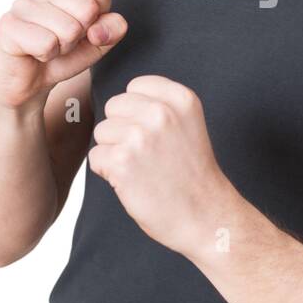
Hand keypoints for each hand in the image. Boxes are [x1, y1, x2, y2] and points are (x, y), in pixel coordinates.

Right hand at [0, 0, 126, 109]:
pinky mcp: (8, 25)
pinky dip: (47, 56)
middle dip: (80, 36)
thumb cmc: (64, 56)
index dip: (98, 18)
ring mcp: (21, 3)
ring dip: (63, 48)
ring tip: (48, 47)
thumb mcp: (99, 42)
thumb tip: (98, 29)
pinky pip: (47, 44)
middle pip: (87, 9)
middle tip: (61, 42)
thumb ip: (113, 29)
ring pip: (69, 29)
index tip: (81, 29)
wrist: (30, 83)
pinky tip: (34, 53)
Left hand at [88, 75, 233, 254]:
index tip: (155, 133)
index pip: (136, 86)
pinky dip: (108, 173)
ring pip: (102, 132)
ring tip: (142, 169)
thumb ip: (159, 106)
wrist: (206, 216)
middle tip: (147, 155)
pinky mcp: (122, 161)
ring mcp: (140, 136)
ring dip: (114, 152)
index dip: (137, 111)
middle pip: (114, 106)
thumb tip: (118, 102)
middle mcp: (161, 112)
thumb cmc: (193, 175)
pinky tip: (133, 182)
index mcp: (182, 99)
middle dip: (122, 130)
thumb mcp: (188, 125)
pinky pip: (96, 158)